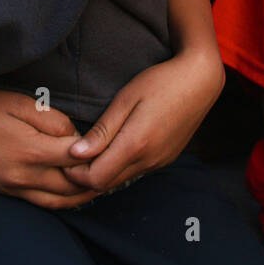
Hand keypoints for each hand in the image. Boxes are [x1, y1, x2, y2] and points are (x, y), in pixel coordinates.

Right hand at [0, 88, 100, 209]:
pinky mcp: (3, 189)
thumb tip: (75, 135)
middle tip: (114, 161)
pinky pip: (40, 201)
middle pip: (73, 186)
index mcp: (30, 151)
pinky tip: (70, 184)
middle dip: (96, 176)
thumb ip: (52, 119)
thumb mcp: (17, 101)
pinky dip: (60, 197)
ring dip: (81, 193)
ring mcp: (12, 187)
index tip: (112, 138)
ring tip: (99, 177)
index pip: (79, 158)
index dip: (98, 149)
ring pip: (59, 201)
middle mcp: (23, 177)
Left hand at [62, 48, 223, 192]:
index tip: (63, 155)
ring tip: (88, 149)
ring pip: (121, 180)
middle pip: (106, 184)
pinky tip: (111, 148)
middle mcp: (150, 160)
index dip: (75, 173)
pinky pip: (136, 171)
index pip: (95, 178)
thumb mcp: (125, 99)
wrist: (200, 80)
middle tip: (70, 154)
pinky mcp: (166, 158)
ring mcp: (160, 162)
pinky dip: (118, 167)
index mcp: (136, 145)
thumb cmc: (160, 82)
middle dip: (84, 175)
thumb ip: (102, 130)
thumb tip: (75, 153)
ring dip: (102, 172)